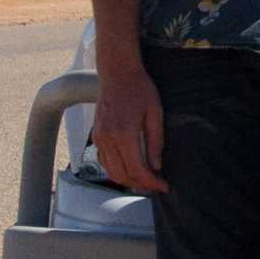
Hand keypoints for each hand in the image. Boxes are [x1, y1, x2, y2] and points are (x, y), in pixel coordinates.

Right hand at [90, 61, 167, 192]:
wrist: (117, 72)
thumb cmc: (139, 88)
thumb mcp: (155, 113)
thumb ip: (155, 142)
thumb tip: (156, 167)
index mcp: (124, 133)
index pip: (137, 169)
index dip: (151, 182)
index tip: (163, 186)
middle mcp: (108, 138)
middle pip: (122, 175)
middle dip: (141, 185)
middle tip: (157, 185)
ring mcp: (99, 137)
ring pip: (111, 171)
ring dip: (128, 180)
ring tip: (146, 179)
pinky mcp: (96, 135)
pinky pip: (104, 161)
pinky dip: (117, 170)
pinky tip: (131, 168)